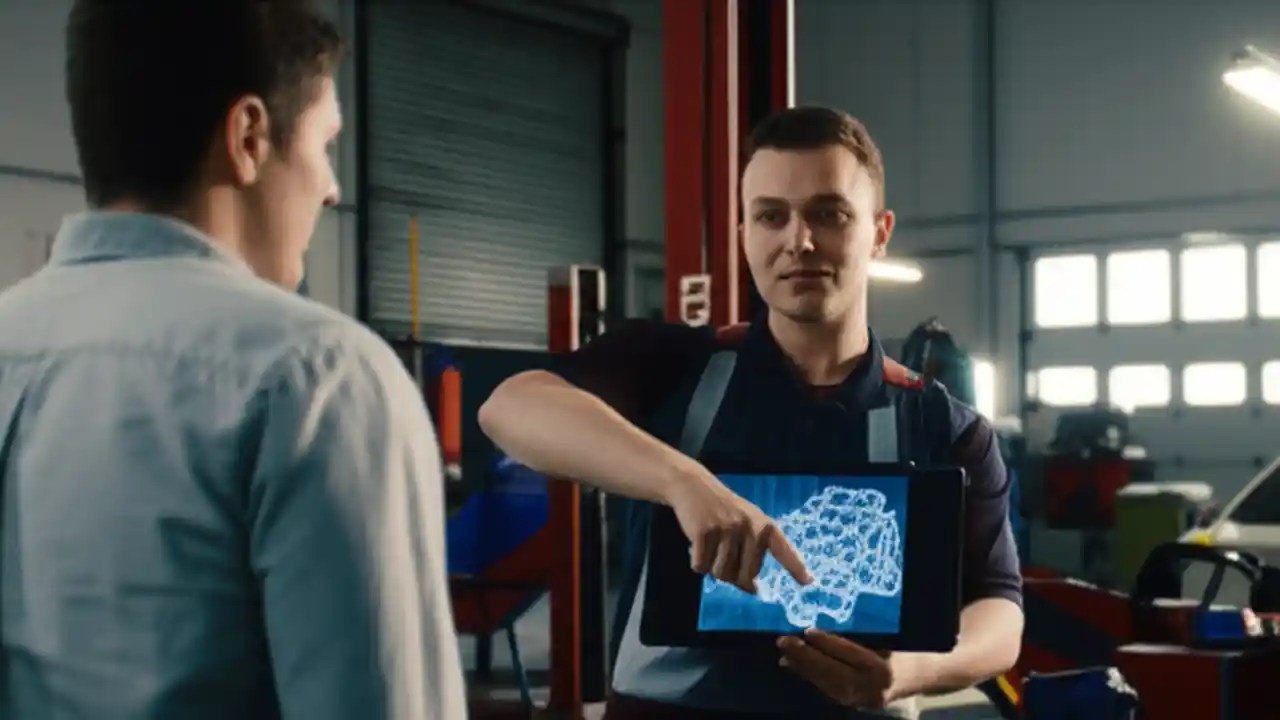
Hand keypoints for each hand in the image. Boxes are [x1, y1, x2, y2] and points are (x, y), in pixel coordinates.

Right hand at [664, 469, 812, 592]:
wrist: (693, 486)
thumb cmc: (722, 512)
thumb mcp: (744, 525)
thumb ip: (752, 555)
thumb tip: (752, 591)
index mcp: (764, 526)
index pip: (784, 550)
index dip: (796, 567)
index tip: (808, 582)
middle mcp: (750, 527)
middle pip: (745, 576)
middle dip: (733, 576)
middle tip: (723, 559)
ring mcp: (727, 529)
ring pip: (722, 573)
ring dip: (712, 568)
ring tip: (711, 550)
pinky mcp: (704, 532)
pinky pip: (701, 566)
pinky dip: (697, 563)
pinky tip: (697, 546)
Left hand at [777, 629, 899, 708]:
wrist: (918, 678)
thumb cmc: (901, 651)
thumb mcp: (885, 640)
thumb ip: (858, 637)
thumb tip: (822, 628)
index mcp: (881, 667)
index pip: (849, 654)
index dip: (827, 642)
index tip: (807, 630)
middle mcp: (870, 686)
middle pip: (832, 671)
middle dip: (805, 656)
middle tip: (784, 640)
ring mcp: (861, 699)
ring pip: (826, 683)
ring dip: (802, 667)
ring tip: (784, 653)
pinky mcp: (853, 703)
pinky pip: (827, 689)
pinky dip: (809, 676)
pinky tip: (794, 666)